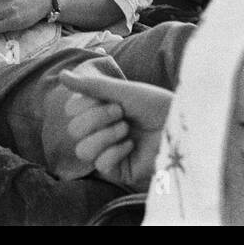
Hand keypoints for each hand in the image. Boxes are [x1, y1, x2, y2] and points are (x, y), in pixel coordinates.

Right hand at [60, 69, 173, 190]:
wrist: (181, 122)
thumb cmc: (156, 104)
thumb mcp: (122, 91)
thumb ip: (90, 86)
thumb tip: (62, 75)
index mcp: (99, 111)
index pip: (71, 111)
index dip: (87, 104)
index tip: (112, 99)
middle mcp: (101, 131)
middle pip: (73, 130)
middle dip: (97, 118)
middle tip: (121, 113)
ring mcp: (108, 152)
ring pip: (83, 150)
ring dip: (105, 135)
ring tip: (126, 129)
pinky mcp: (119, 170)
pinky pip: (101, 165)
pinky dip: (116, 151)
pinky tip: (132, 145)